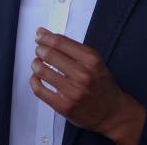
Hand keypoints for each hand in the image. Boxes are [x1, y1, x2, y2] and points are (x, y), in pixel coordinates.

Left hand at [30, 28, 145, 144]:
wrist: (112, 112)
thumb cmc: (102, 86)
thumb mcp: (94, 62)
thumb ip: (70, 48)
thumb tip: (45, 34)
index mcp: (91, 60)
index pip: (60, 42)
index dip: (46, 38)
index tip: (40, 37)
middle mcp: (83, 74)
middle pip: (50, 54)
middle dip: (40, 50)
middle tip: (39, 50)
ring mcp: (73, 91)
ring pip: (42, 71)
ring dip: (35, 64)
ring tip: (37, 63)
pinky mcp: (64, 105)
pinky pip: (40, 90)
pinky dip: (34, 81)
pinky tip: (36, 78)